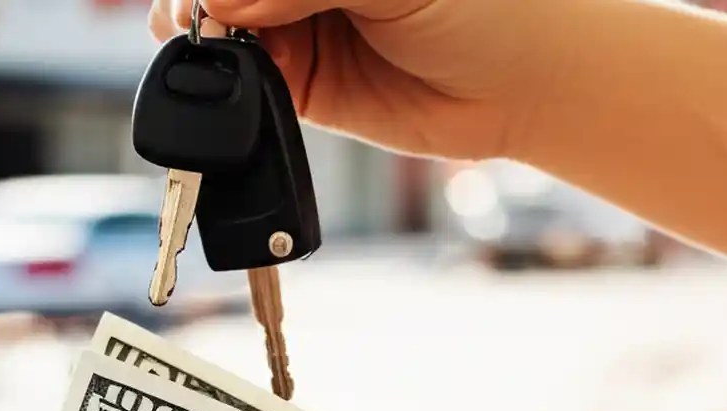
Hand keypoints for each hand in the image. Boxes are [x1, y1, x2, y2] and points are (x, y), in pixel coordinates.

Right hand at [149, 0, 573, 158]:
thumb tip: (217, 1)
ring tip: (200, 42)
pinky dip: (229, 85)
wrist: (533, 85)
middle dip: (201, 3)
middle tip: (193, 16)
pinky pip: (247, 83)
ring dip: (203, 38)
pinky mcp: (302, 85)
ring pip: (223, 29)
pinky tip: (230, 79)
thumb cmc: (492, 4)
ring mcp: (300, 27)